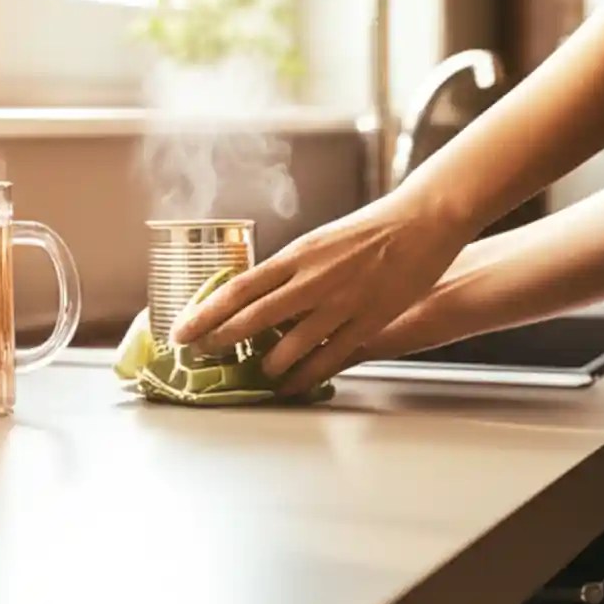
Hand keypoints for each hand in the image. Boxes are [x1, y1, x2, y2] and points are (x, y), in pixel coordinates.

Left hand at [169, 193, 475, 393]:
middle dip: (220, 341)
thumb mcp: (319, 242)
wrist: (422, 219)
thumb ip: (290, 269)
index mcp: (295, 255)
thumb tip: (259, 290)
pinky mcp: (367, 321)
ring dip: (266, 364)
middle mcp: (311, 279)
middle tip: (200, 355)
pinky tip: (293, 384)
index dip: (205, 313)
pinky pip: (329, 357)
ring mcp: (339, 303)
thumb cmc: (370, 229)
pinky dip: (306, 375)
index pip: (237, 289)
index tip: (181, 329)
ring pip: (288, 345)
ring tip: (257, 372)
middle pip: (252, 318)